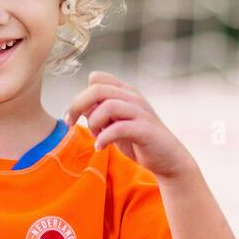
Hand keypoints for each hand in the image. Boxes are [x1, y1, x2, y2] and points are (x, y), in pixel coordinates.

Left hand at [63, 71, 194, 180]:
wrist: (168, 159)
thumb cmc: (137, 140)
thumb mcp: (113, 123)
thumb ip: (98, 113)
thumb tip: (79, 109)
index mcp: (124, 92)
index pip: (96, 78)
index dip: (80, 95)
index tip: (74, 116)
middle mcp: (132, 97)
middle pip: (97, 89)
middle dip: (77, 105)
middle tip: (70, 123)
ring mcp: (140, 112)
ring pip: (108, 105)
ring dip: (94, 122)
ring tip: (95, 136)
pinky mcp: (145, 129)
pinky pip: (119, 128)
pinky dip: (104, 138)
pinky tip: (101, 147)